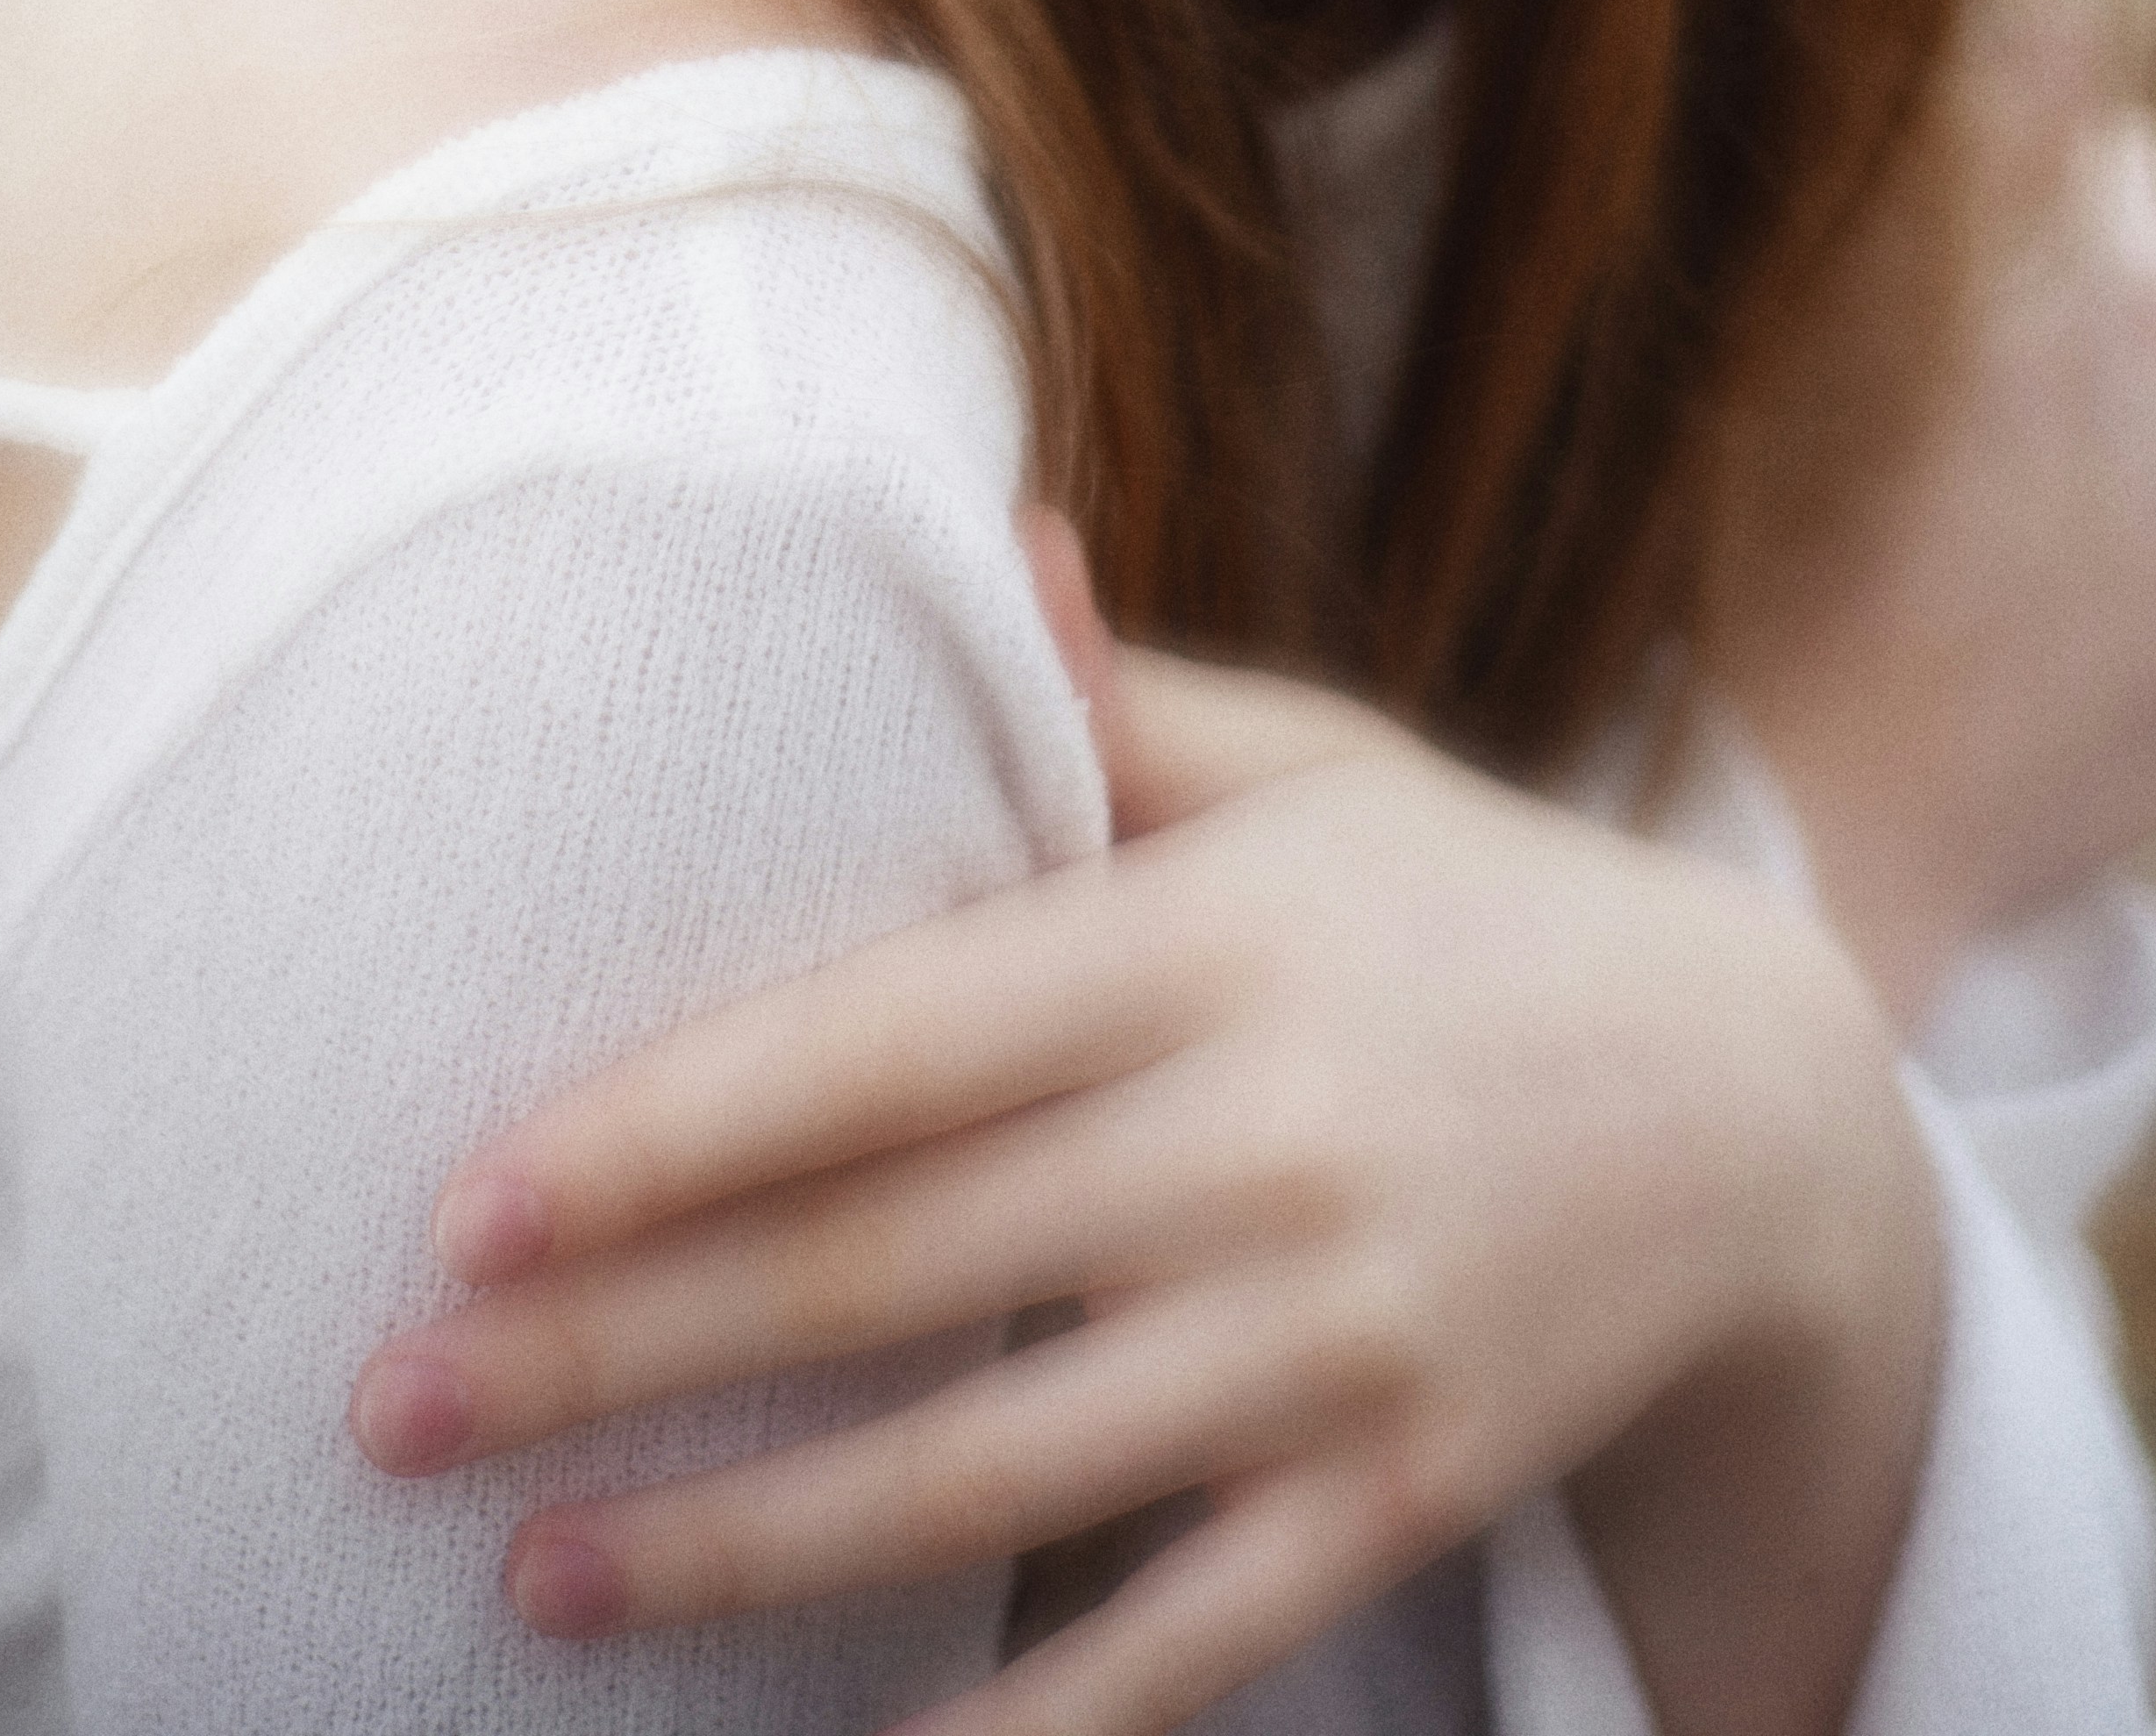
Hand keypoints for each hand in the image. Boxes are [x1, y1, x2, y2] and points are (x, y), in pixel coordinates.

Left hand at [351, 601, 1938, 1735]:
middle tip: (394, 1402)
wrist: (1761, 1117)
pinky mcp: (1396, 1498)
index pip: (887, 1044)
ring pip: (988, 1473)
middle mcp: (1259, 1143)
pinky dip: (1016, 1728)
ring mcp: (1333, 1340)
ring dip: (743, 1546)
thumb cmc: (1465, 909)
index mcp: (1207, 945)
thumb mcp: (1318, 771)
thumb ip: (1126, 699)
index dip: (668, 1127)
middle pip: (886, 1267)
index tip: (468, 1196)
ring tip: (535, 1583)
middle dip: (620, 1349)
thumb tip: (993, 540)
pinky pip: (1175, 1644)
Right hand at [1728, 5, 2155, 1025]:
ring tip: (1942, 506)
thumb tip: (2062, 7)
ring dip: (2098, 426)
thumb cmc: (1757, 533)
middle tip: (1927, 368)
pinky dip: (2112, 559)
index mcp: (2110, 266)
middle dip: (2071, 289)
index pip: (2116, 134)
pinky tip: (1990, 604)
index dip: (2022, 162)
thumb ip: (1972, 128)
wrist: (1811, 825)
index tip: (1932, 222)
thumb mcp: (1813, 289)